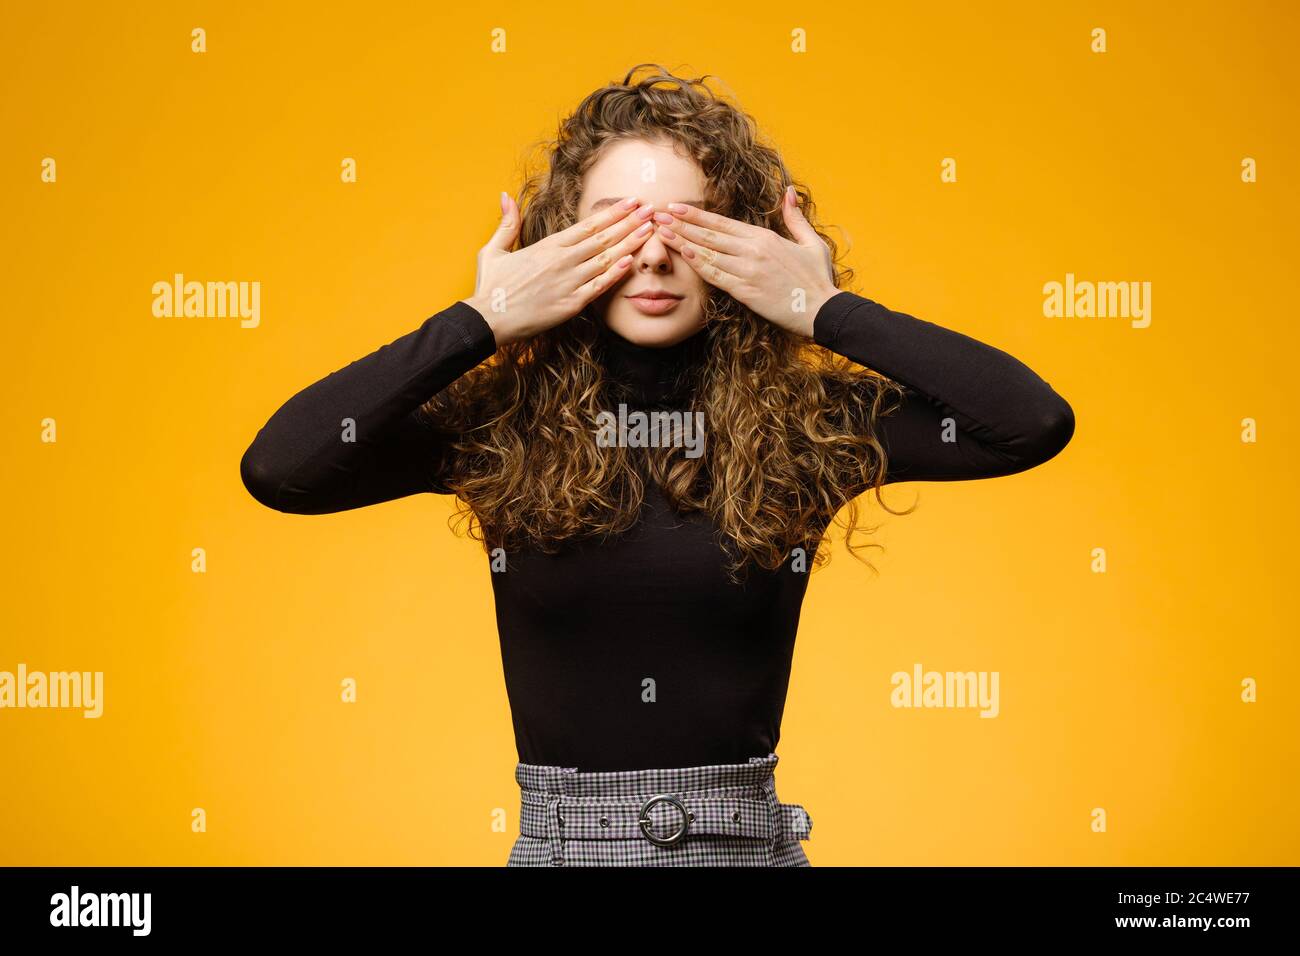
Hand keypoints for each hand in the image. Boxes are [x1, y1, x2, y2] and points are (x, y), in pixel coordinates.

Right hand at [463, 193, 655, 347]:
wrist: (487, 320)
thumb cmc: (491, 286)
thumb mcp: (494, 250)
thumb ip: (507, 223)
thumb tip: (504, 195)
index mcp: (547, 246)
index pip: (588, 225)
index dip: (613, 212)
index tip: (632, 202)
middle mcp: (562, 261)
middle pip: (603, 238)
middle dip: (630, 222)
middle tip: (652, 210)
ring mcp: (568, 282)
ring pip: (606, 259)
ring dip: (629, 244)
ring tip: (650, 231)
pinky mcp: (570, 304)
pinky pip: (598, 287)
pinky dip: (615, 275)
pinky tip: (631, 263)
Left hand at [652, 186, 838, 337]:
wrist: (823, 310)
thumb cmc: (818, 278)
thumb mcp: (811, 242)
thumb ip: (794, 217)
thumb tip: (788, 191)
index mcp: (765, 237)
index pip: (723, 222)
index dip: (697, 214)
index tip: (676, 206)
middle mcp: (753, 251)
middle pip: (709, 234)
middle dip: (681, 223)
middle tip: (657, 214)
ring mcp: (748, 271)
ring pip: (708, 253)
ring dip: (682, 241)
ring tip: (661, 232)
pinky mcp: (746, 292)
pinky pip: (715, 276)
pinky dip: (697, 264)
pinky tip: (681, 254)